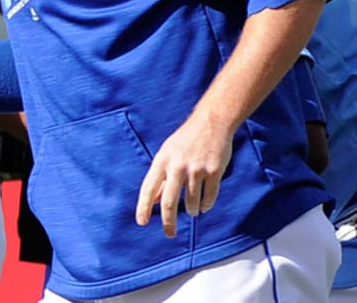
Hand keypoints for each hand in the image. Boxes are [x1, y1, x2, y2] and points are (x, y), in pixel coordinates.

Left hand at [134, 114, 233, 237]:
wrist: (211, 123)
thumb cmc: (185, 140)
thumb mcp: (167, 154)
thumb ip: (161, 178)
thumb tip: (154, 201)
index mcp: (162, 161)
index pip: (149, 188)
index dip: (144, 207)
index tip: (141, 222)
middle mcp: (178, 166)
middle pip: (170, 201)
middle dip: (168, 221)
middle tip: (169, 234)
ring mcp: (197, 169)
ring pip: (192, 201)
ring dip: (192, 210)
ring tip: (192, 212)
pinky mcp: (215, 171)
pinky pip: (210, 196)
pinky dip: (206, 205)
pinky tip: (204, 207)